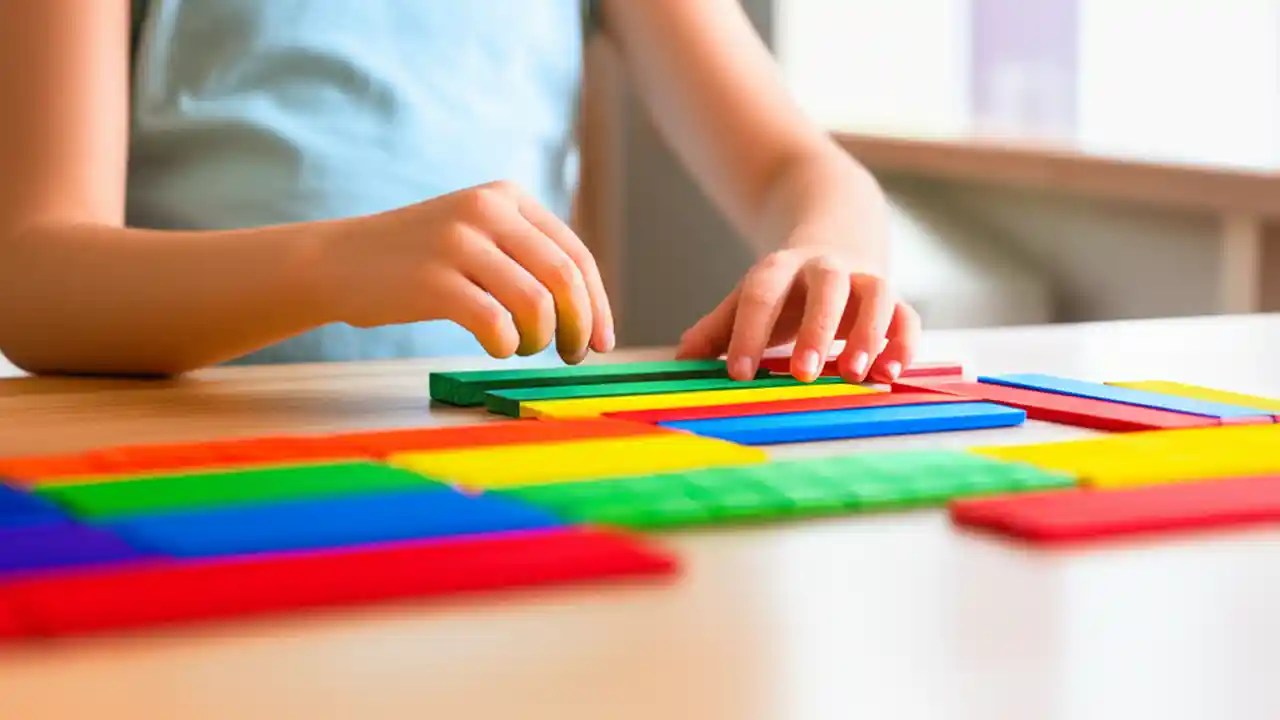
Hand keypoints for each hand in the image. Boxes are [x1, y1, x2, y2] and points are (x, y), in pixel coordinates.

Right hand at [319, 180, 613, 362]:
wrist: (338, 260)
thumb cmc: (418, 261)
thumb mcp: (477, 234)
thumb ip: (527, 255)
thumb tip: (588, 311)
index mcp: (508, 197)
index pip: (576, 255)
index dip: (598, 305)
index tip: (602, 342)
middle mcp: (487, 210)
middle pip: (564, 278)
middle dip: (580, 326)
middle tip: (572, 355)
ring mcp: (458, 242)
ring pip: (537, 302)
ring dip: (541, 339)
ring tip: (523, 347)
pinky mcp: (433, 279)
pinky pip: (496, 323)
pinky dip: (506, 345)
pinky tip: (496, 347)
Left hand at [676, 247, 919, 383]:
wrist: (836, 239)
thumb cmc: (784, 290)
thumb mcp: (748, 300)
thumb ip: (717, 328)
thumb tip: (680, 361)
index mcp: (780, 268)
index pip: (761, 293)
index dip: (748, 331)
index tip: (738, 373)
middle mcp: (826, 268)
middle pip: (826, 286)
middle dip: (816, 329)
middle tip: (805, 372)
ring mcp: (865, 280)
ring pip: (876, 294)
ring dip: (869, 333)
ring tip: (856, 374)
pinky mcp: (896, 300)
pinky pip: (907, 317)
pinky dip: (903, 344)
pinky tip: (892, 375)